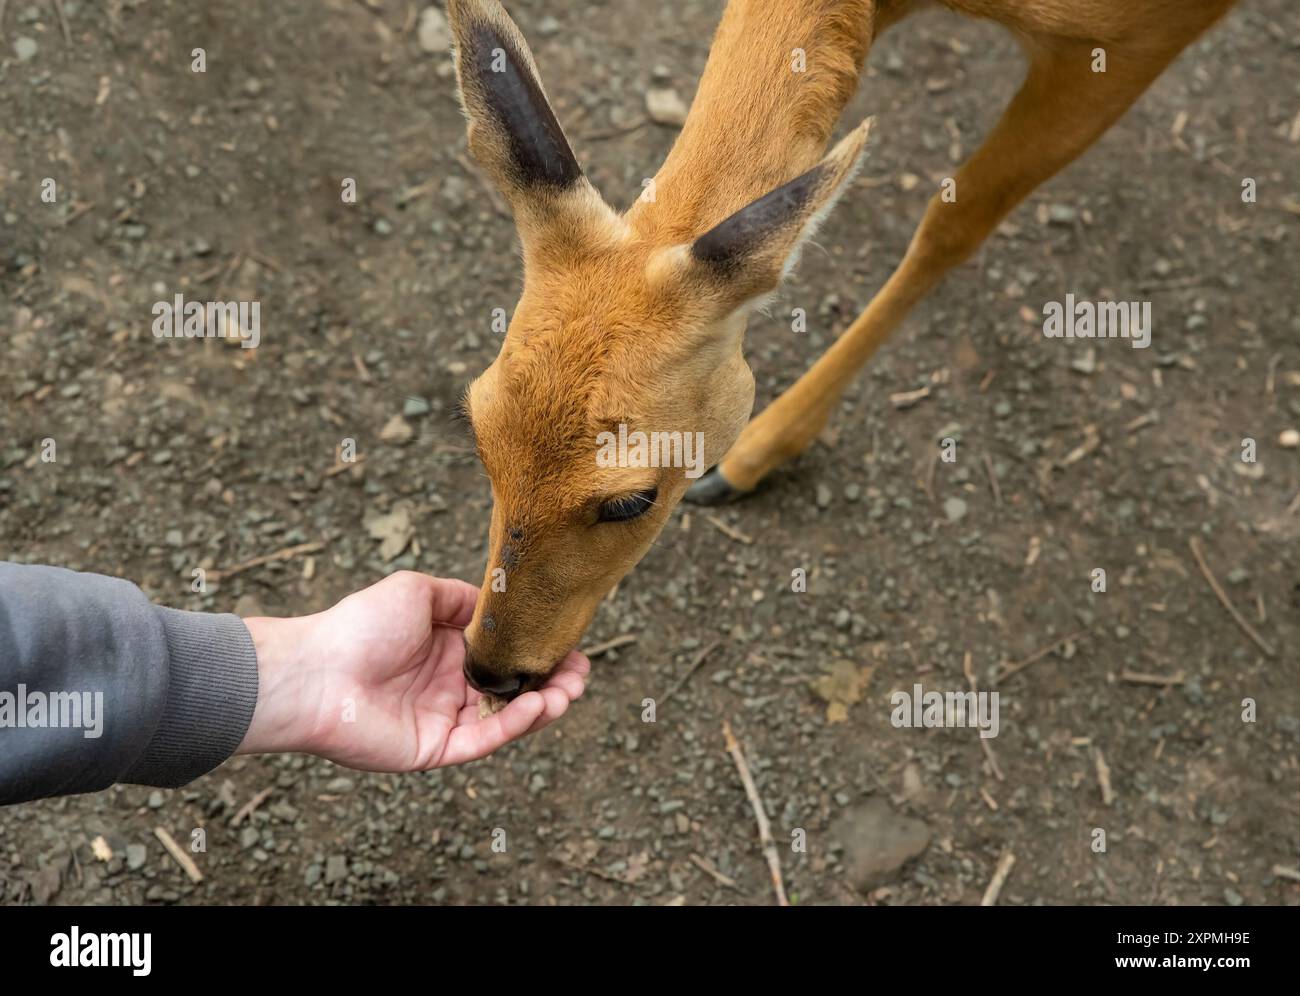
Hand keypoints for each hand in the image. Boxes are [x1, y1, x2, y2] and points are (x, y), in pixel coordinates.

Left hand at [237, 571, 587, 769]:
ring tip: (569, 691)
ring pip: (506, 719)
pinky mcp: (437, 750)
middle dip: (552, 682)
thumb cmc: (359, 626)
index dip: (537, 651)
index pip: (504, 654)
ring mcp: (444, 719)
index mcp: (446, 650)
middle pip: (513, 689)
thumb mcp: (417, 592)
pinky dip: (515, 726)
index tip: (569, 644)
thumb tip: (494, 602)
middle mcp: (449, 686)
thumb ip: (460, 598)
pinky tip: (538, 705)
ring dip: (543, 706)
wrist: (317, 672)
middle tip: (579, 674)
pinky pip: (485, 739)